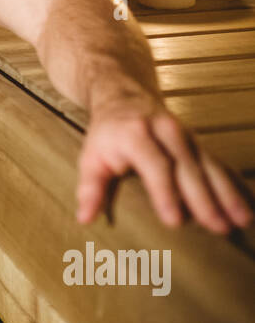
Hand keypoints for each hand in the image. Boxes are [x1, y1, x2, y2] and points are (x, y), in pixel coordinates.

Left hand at [76, 98, 253, 234]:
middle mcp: (167, 133)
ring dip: (227, 194)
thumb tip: (85, 218)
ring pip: (210, 166)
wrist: (124, 95)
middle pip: (189, 168)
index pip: (155, 166)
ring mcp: (187, 137)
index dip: (166, 193)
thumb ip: (90, 188)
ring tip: (241, 219)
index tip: (175, 221)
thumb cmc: (107, 133)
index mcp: (137, 134)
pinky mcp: (199, 144)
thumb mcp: (90, 156)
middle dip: (205, 199)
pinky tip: (247, 205)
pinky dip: (234, 185)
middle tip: (217, 226)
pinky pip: (220, 165)